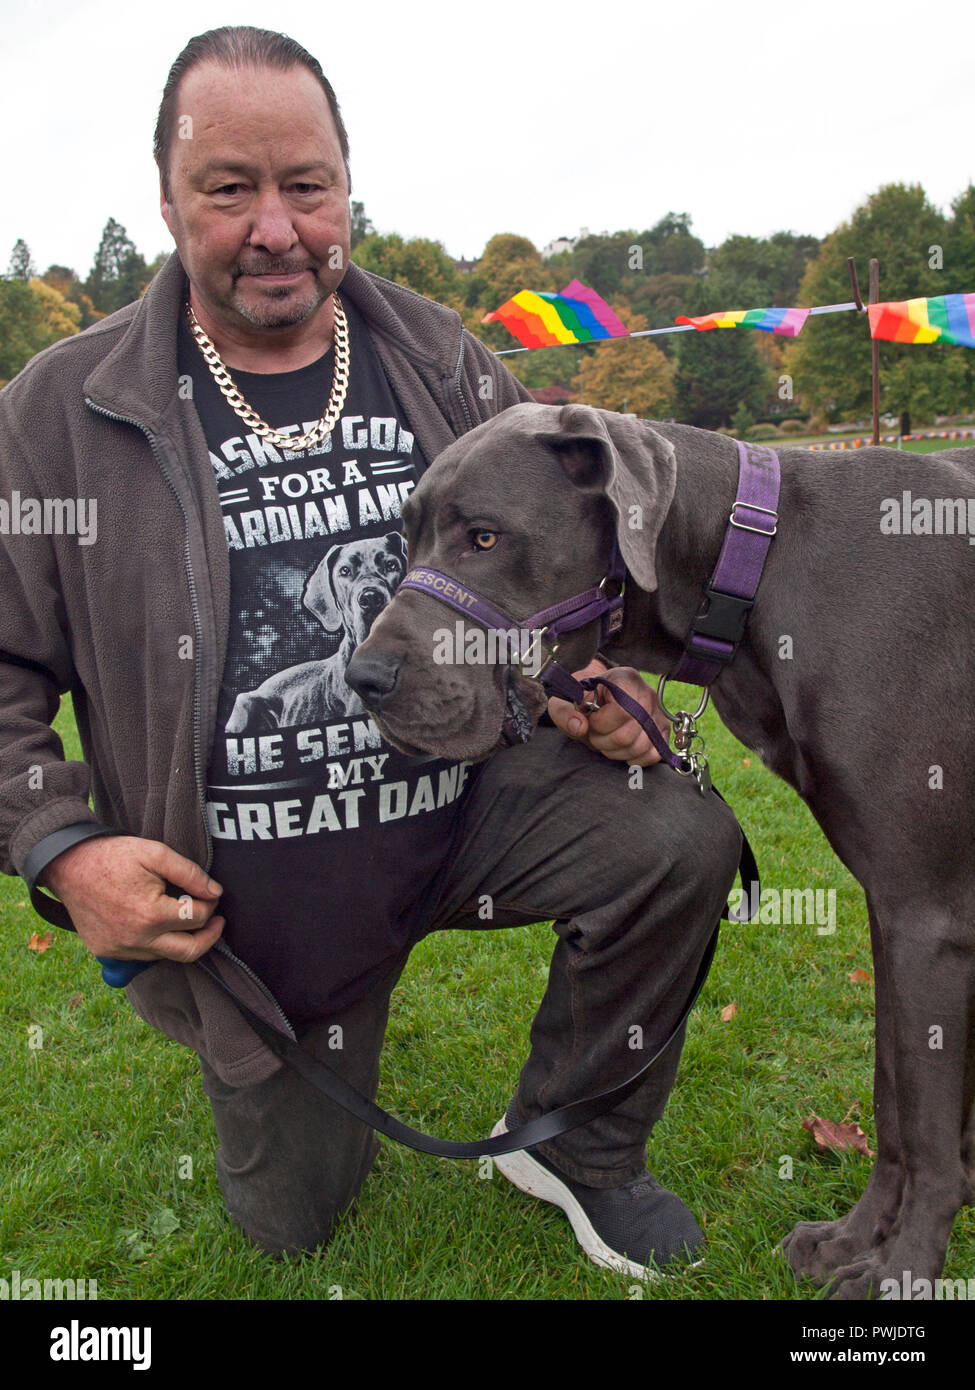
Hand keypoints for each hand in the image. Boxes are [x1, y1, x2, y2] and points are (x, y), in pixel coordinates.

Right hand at [39, 836, 224, 963]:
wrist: (68, 866)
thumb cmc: (113, 856)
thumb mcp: (155, 853)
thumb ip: (189, 873)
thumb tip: (215, 892)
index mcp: (151, 915)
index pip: (197, 918)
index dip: (210, 904)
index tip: (211, 894)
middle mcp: (137, 940)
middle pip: (189, 952)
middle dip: (209, 937)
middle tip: (217, 923)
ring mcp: (120, 950)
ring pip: (166, 956)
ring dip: (181, 940)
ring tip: (185, 918)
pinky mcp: (107, 952)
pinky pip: (142, 956)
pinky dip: (157, 944)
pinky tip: (158, 926)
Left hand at [546, 661, 670, 767]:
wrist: (598, 699)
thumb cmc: (582, 700)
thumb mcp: (565, 702)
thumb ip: (566, 714)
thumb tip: (579, 727)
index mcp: (625, 679)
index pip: (622, 711)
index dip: (602, 724)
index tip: (591, 722)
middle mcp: (647, 694)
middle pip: (628, 735)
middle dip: (604, 742)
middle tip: (594, 734)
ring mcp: (658, 713)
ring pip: (641, 747)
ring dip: (616, 752)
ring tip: (605, 740)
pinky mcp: (663, 731)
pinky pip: (653, 755)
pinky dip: (634, 758)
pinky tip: (621, 749)